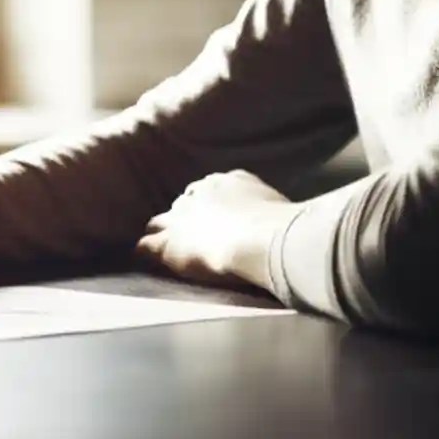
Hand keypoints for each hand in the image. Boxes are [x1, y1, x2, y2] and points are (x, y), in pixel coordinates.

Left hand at [138, 169, 300, 290]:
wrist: (263, 239)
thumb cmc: (285, 228)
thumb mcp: (283, 211)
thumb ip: (278, 215)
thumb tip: (298, 226)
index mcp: (229, 182)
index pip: (211, 191)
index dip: (210, 205)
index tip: (215, 216)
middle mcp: (200, 194)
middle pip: (184, 203)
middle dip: (184, 216)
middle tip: (186, 231)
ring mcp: (181, 218)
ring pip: (160, 222)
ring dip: (160, 232)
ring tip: (157, 241)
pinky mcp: (168, 244)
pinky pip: (146, 245)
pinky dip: (144, 250)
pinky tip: (140, 256)